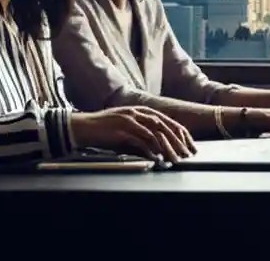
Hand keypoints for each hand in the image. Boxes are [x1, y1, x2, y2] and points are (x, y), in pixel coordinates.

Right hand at [70, 107, 194, 162]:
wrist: (80, 127)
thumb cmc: (103, 130)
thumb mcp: (125, 129)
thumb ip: (141, 136)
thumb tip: (158, 150)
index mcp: (140, 110)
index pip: (167, 120)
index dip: (180, 133)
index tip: (189, 145)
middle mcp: (137, 113)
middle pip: (165, 126)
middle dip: (179, 140)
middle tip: (188, 153)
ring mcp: (130, 120)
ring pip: (156, 133)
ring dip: (168, 146)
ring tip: (177, 158)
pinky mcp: (121, 130)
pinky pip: (140, 140)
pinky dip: (151, 150)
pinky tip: (158, 158)